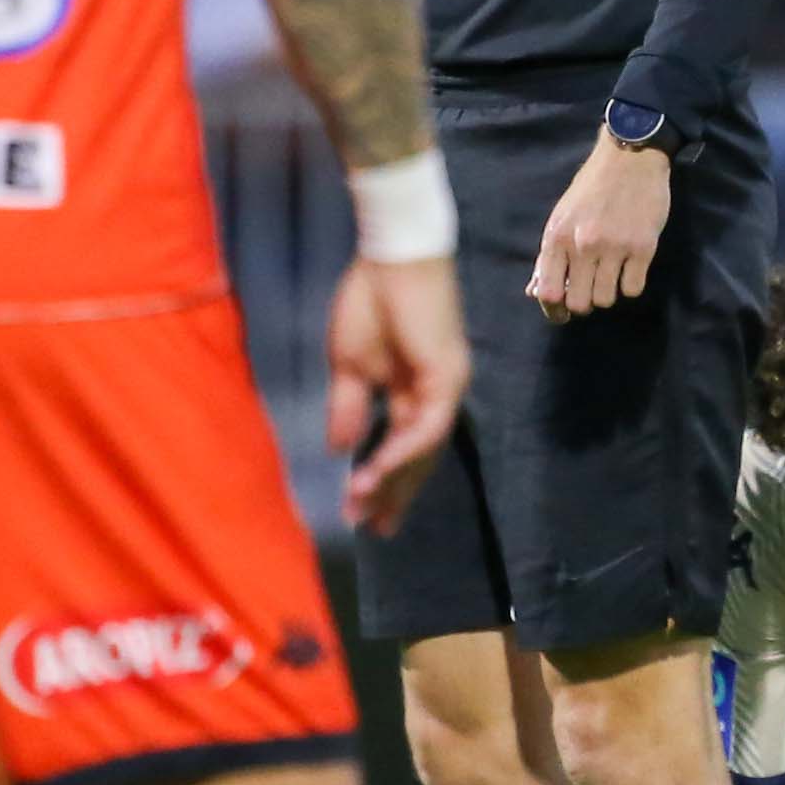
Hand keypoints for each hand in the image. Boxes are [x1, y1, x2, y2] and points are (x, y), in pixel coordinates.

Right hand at [323, 251, 467, 533]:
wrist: (389, 256)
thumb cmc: (369, 299)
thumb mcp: (347, 364)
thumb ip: (347, 408)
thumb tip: (338, 448)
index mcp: (413, 390)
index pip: (402, 447)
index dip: (383, 480)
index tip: (361, 511)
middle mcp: (434, 395)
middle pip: (418, 458)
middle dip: (394, 494)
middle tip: (374, 529)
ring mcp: (445, 388)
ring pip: (424, 450)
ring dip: (393, 479)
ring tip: (363, 504)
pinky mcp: (447, 377)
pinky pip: (426, 427)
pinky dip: (402, 452)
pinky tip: (377, 471)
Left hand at [530, 131, 669, 320]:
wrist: (630, 158)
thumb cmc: (592, 188)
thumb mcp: (562, 217)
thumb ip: (549, 256)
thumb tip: (535, 292)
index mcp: (557, 237)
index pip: (548, 292)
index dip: (554, 310)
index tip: (562, 313)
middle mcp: (583, 245)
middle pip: (579, 304)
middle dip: (584, 302)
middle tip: (591, 288)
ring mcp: (614, 247)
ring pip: (606, 300)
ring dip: (608, 292)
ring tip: (611, 274)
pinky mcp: (643, 248)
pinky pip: (633, 289)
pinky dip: (630, 284)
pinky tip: (629, 268)